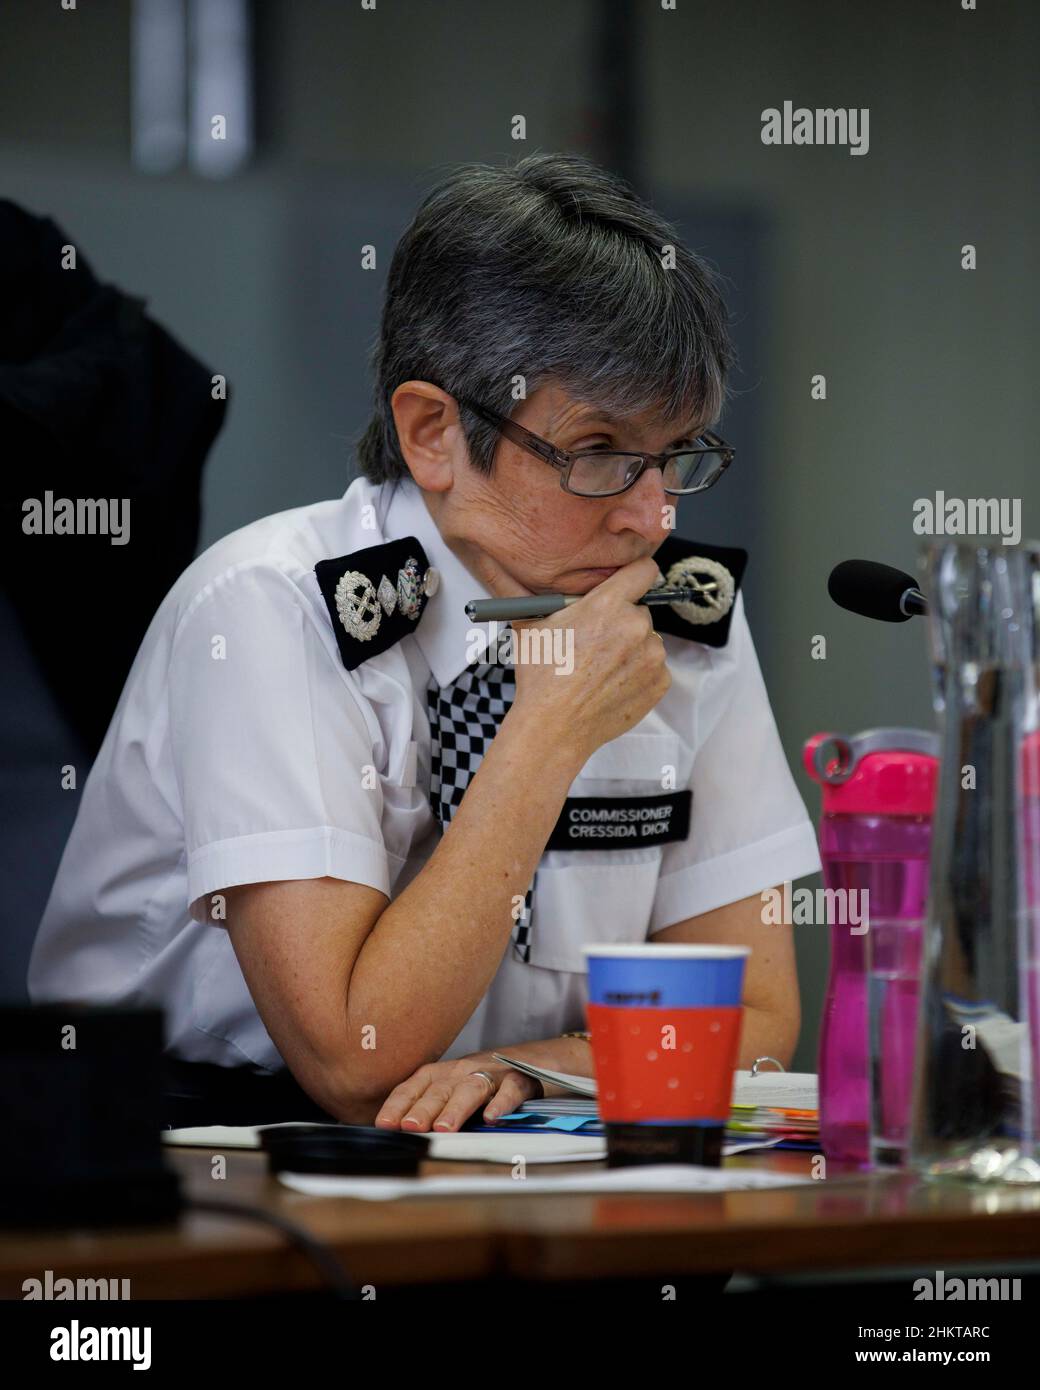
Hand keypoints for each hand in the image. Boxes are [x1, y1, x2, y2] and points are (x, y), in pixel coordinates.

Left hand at [372, 1051, 547, 1132]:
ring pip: (470, 1088)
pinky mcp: (519, 1080)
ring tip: (443, 1129)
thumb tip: (397, 1136)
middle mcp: (463, 1070)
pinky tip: (492, 1118)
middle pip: (440, 1089)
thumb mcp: (453, 1089)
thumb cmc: (483, 1083)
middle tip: (409, 1127)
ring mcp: (492, 1074)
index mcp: (442, 1073)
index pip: (414, 1086)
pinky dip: (500, 1104)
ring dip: (455, 1108)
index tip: (384, 1124)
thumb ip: (430, 1108)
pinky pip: (510, 1091)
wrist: (531, 1061)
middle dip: (422, 1108)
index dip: (398, 1104)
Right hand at [507, 554, 669, 764]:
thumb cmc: (542, 678)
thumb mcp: (529, 625)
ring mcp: (652, 656)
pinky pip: (654, 668)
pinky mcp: (660, 681)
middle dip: (622, 620)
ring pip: (647, 640)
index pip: (644, 570)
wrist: (555, 727)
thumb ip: (523, 590)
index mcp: (608, 605)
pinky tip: (612, 683)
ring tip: (601, 668)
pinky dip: (639, 673)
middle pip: (639, 610)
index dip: (634, 576)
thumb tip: (490, 563)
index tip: (628, 585)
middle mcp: (636, 626)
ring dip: (631, 648)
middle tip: (596, 641)